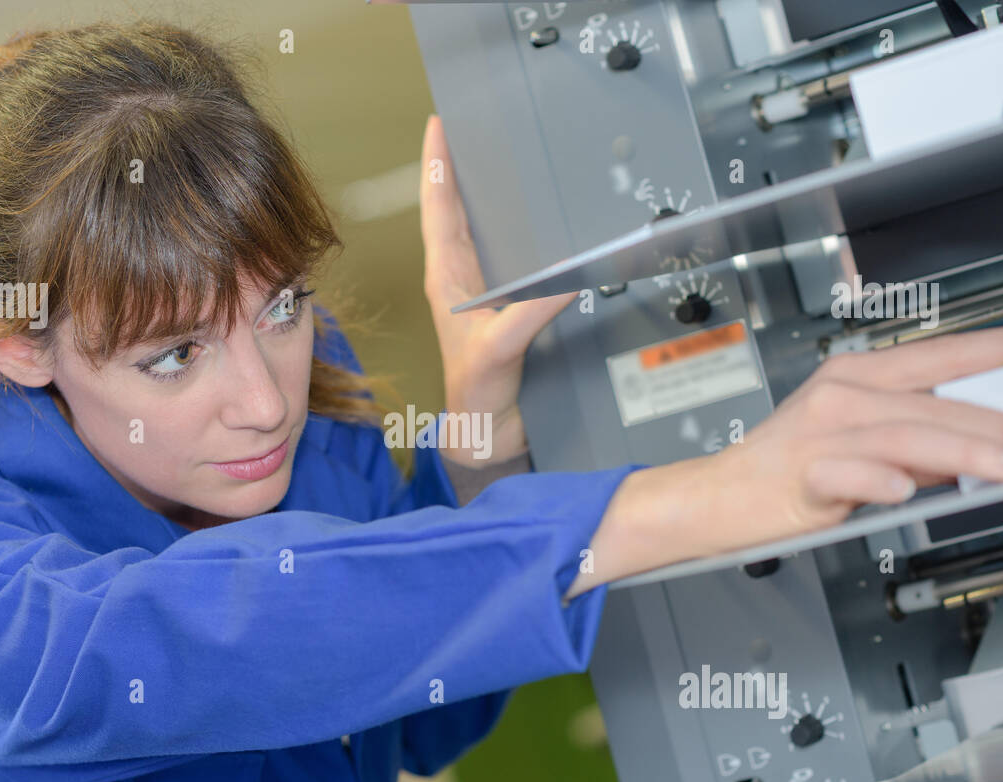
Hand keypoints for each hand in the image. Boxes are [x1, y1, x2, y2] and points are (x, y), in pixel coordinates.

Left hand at [418, 114, 577, 466]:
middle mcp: (462, 280)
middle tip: (475, 126)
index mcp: (448, 280)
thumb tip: (565, 279)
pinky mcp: (507, 308)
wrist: (487, 435)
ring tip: (504, 159)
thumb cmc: (476, 396)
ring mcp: (484, 293)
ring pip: (483, 231)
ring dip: (490, 197)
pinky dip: (523, 234)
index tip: (439, 125)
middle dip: (463, 167)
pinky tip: (541, 223)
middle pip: (458, 210)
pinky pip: (513, 257)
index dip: (437, 166)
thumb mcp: (500, 349)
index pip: (439, 210)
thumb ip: (529, 314)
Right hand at [706, 322, 1002, 549]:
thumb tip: (980, 446)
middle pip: (934, 400)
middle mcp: (840, 395)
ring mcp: (820, 433)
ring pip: (907, 433)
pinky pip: (849, 474)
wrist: (715, 497)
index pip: (941, 354)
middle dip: (1001, 421)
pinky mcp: (801, 474)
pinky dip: (881, 480)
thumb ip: (917, 442)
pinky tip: (908, 492)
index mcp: (856, 376)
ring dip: (967, 450)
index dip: (999, 348)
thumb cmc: (784, 468)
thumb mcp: (858, 443)